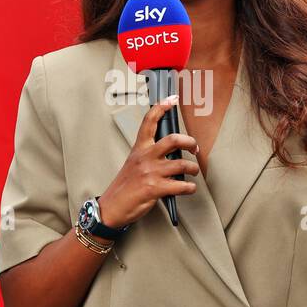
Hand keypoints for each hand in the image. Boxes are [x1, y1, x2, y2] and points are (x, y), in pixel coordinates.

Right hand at [97, 94, 199, 227]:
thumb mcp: (134, 163)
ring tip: (194, 172)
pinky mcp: (155, 189)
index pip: (149, 122)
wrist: (112, 206)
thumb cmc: (125, 186)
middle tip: (194, 148)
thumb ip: (150, 155)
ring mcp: (150, 173)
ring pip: (182, 164)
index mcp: (139, 149)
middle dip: (190, 142)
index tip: (172, 99)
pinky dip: (190, 188)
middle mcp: (145, 157)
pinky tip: (189, 188)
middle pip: (173, 140)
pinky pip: (181, 186)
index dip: (161, 108)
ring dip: (193, 168)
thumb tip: (172, 152)